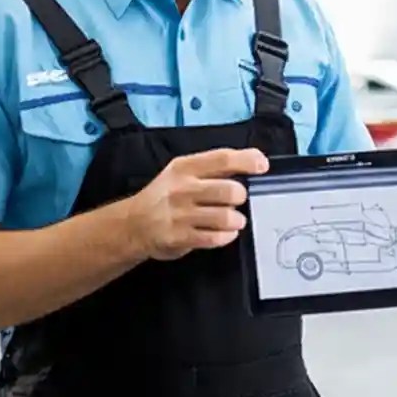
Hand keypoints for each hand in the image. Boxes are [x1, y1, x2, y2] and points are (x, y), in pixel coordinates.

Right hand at [125, 148, 267, 260]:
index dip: (246, 161)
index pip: (222, 159)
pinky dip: (227, 236)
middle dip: (241, 196)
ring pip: (226, 216)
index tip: (262, 165)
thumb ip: (213, 168)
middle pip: (230, 190)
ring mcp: (180, 214)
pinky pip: (216, 238)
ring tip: (233, 220)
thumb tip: (253, 162)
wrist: (134, 223)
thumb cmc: (166, 196)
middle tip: (236, 201)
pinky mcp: (179, 237)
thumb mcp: (183, 173)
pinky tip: (224, 232)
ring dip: (237, 219)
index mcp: (185, 167)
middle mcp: (183, 188)